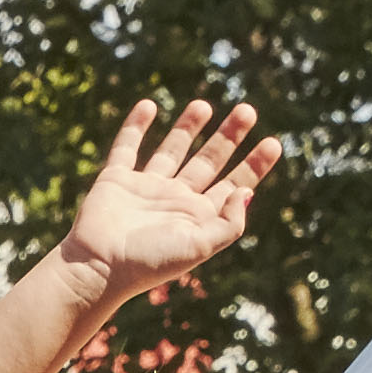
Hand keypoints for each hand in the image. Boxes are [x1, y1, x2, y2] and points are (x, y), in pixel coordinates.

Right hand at [58, 101, 272, 308]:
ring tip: (204, 104)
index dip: (254, 165)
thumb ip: (228, 224)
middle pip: (209, 160)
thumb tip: (246, 192)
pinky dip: (135, 126)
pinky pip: (127, 147)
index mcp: (197, 216)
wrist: (99, 268)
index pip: (233, 185)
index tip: (273, 142)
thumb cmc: (149, 263)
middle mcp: (174, 199)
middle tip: (248, 110)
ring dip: (188, 127)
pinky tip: (148, 106)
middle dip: (228, 136)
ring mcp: (145, 187)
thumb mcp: (198, 247)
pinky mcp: (116, 180)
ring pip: (172, 150)